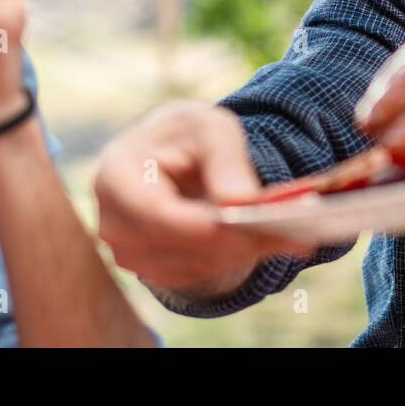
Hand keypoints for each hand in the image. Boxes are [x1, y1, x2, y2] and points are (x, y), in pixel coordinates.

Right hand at [95, 101, 313, 297]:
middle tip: (291, 237)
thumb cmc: (188, 137)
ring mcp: (127, 252)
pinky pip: (194, 275)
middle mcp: (113, 221)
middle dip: (232, 243)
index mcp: (116, 176)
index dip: (196, 225)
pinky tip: (264, 243)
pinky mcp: (151, 269)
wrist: (170, 155)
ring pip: (189, 267)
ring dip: (239, 254)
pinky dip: (232, 261)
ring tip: (289, 236)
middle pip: (173, 247)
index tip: (242, 227)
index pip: (152, 212)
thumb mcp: (211, 130)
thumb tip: (241, 201)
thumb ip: (226, 160)